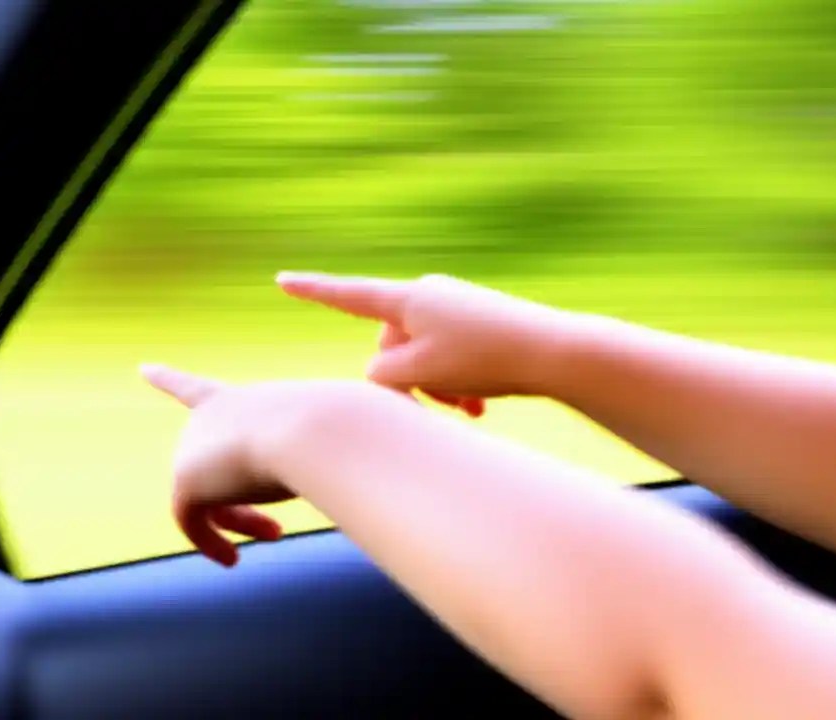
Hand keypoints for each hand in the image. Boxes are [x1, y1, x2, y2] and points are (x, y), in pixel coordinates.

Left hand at [141, 363, 382, 566]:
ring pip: (209, 499)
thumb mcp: (344, 438)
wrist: (320, 431)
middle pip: (217, 470)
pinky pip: (192, 523)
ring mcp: (192, 448)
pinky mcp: (185, 481)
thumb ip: (350, 447)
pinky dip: (211, 543)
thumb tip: (402, 437)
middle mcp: (210, 418)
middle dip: (244, 505)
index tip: (143, 369)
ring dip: (239, 522)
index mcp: (242, 399)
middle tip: (277, 532)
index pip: (196, 388)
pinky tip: (232, 561)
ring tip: (275, 535)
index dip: (169, 380)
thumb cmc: (345, 430)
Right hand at [277, 272, 580, 405]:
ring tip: (468, 409)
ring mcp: (454, 309)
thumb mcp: (416, 373)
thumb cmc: (483, 359)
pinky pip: (449, 359)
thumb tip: (382, 372)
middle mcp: (427, 296)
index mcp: (407, 300)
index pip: (347, 295)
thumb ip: (380, 374)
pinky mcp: (478, 324)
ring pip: (422, 359)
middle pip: (391, 346)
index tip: (281, 279)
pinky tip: (480, 408)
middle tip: (443, 402)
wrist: (555, 352)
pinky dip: (458, 385)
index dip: (312, 291)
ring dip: (437, 389)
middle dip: (409, 379)